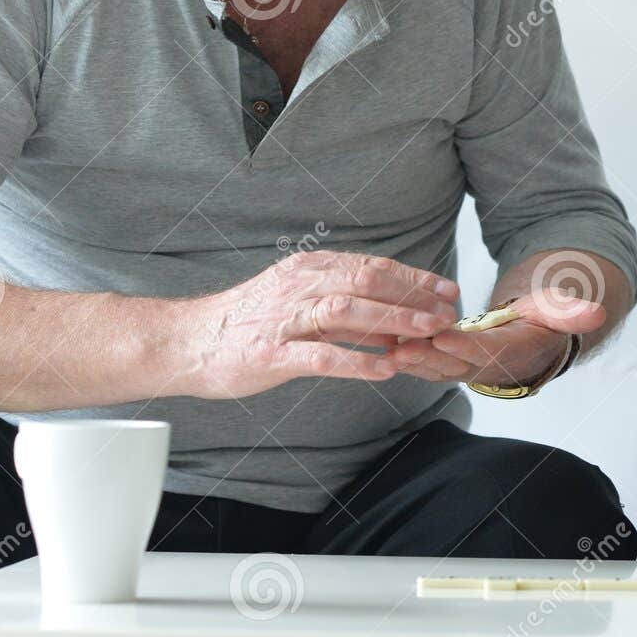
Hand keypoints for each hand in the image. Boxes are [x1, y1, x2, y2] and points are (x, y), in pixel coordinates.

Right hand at [172, 251, 462, 398]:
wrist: (188, 341)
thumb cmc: (250, 322)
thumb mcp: (300, 301)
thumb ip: (345, 307)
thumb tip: (396, 317)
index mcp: (310, 269)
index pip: (373, 266)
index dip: (414, 278)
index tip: (448, 290)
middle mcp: (299, 286)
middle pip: (367, 281)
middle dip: (412, 296)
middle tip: (447, 313)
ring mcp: (284, 318)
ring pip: (346, 310)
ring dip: (392, 320)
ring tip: (426, 334)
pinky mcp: (271, 353)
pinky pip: (319, 355)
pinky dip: (355, 361)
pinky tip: (384, 370)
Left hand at [381, 290, 605, 386]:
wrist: (531, 339)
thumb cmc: (542, 319)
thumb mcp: (560, 311)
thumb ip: (573, 312)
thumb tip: (597, 311)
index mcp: (512, 353)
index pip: (488, 352)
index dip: (466, 346)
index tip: (446, 335)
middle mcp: (485, 368)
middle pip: (453, 364)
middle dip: (428, 357)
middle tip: (402, 347)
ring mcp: (463, 369)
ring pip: (433, 367)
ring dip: (409, 360)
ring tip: (384, 347)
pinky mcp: (445, 365)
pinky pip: (422, 362)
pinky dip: (402, 355)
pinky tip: (379, 344)